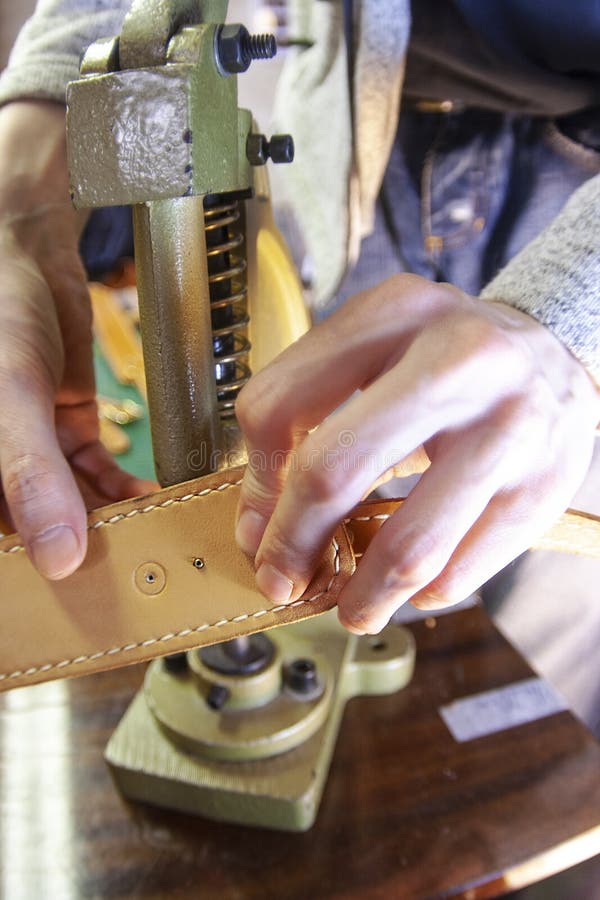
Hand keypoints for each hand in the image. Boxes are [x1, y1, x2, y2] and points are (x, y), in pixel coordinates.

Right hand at [0, 101, 153, 578]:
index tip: (79, 614)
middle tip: (134, 583)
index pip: (3, 548)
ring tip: (154, 544)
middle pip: (33, 533)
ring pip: (66, 507)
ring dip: (110, 522)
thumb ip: (29, 472)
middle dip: (81, 556)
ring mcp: (24, 452)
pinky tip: (149, 498)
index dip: (30, 582)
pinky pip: (88, 472)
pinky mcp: (57, 430)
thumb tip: (57, 558)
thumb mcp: (9, 395)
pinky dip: (118, 485)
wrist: (21, 251)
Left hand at [235, 274, 599, 632]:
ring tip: (351, 608)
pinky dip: (423, 591)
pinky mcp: (544, 486)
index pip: (279, 404)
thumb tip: (262, 523)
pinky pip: (462, 569)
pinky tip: (414, 583)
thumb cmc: (450, 358)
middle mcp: (457, 361)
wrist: (558, 351)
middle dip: (292, 544)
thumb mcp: (379, 348)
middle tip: (281, 580)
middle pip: (334, 469)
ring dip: (363, 595)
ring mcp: (508, 427)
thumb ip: (312, 415)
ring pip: (408, 543)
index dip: (255, 481)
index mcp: (395, 313)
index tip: (257, 523)